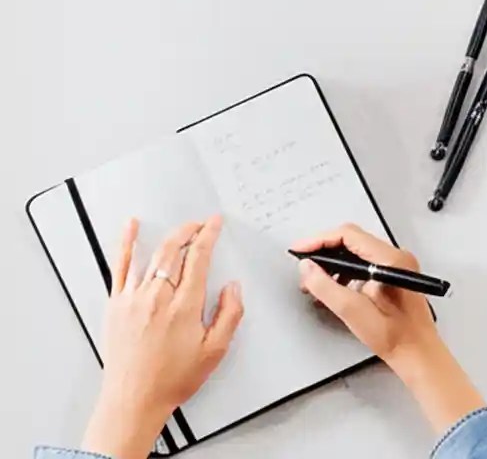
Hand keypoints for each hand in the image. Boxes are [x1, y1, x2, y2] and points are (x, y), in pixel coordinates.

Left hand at [82, 216, 243, 458]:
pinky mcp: (116, 304)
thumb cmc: (172, 378)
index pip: (199, 258)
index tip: (215, 224)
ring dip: (169, 236)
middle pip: (174, 250)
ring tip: (181, 227)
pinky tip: (131, 228)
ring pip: (152, 255)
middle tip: (201, 224)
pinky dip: (126, 244)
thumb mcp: (215, 351)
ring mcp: (133, 298)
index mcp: (184, 306)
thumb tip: (233, 287)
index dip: (209, 236)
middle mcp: (158, 297)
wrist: (134, 398)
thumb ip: (229, 315)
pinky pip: (121, 266)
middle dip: (190, 231)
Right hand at [293, 224, 483, 432]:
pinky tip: (334, 287)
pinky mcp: (394, 276)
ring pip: (357, 252)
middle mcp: (397, 258)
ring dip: (333, 263)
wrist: (417, 353)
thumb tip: (307, 268)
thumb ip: (326, 287)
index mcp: (391, 261)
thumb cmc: (396, 337)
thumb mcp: (352, 312)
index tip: (301, 250)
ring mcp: (397, 266)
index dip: (320, 241)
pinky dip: (345, 271)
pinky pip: (365, 263)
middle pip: (352, 240)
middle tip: (305, 267)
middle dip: (324, 252)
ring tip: (315, 280)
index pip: (349, 235)